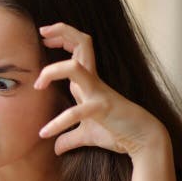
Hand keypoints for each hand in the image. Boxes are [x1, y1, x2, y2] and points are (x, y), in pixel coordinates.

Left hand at [34, 23, 167, 157]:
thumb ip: (69, 138)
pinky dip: (57, 123)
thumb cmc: (117, 131)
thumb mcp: (86, 134)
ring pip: (75, 66)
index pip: (79, 46)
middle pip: (82, 42)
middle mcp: (93, 81)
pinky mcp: (101, 108)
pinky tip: (44, 134)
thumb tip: (55, 148)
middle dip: (61, 32)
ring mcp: (98, 92)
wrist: (143, 140)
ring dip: (52, 70)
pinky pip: (75, 112)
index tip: (44, 38)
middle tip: (41, 34)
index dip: (63, 36)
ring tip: (38, 84)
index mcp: (89, 80)